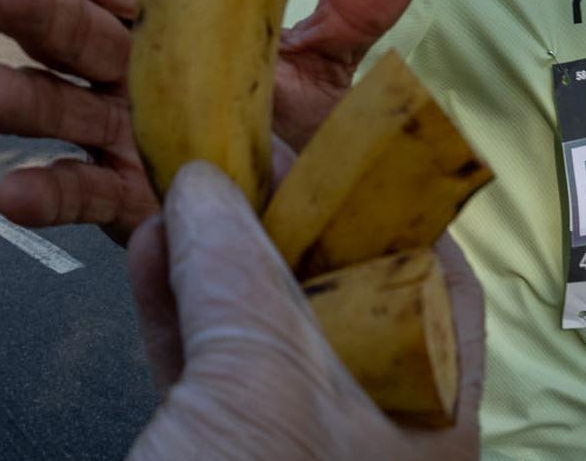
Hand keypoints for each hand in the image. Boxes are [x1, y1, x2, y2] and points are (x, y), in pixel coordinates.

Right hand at [0, 0, 430, 244]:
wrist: (309, 207)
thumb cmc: (301, 119)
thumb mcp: (330, 63)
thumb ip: (357, 6)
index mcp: (172, 22)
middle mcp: (131, 71)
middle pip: (75, 34)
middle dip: (37, 10)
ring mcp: (117, 136)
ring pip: (59, 110)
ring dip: (21, 98)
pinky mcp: (121, 201)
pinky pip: (76, 195)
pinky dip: (41, 195)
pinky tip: (7, 193)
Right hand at [127, 162, 482, 459]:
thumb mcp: (257, 381)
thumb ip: (235, 270)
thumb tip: (205, 186)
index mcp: (427, 425)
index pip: (437, 289)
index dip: (394, 211)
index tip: (347, 155)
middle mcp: (366, 434)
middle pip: (336, 296)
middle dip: (282, 221)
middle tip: (245, 156)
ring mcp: (287, 447)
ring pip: (256, 326)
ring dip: (212, 253)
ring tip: (182, 186)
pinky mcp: (213, 455)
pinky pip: (199, 365)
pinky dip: (172, 306)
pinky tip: (148, 249)